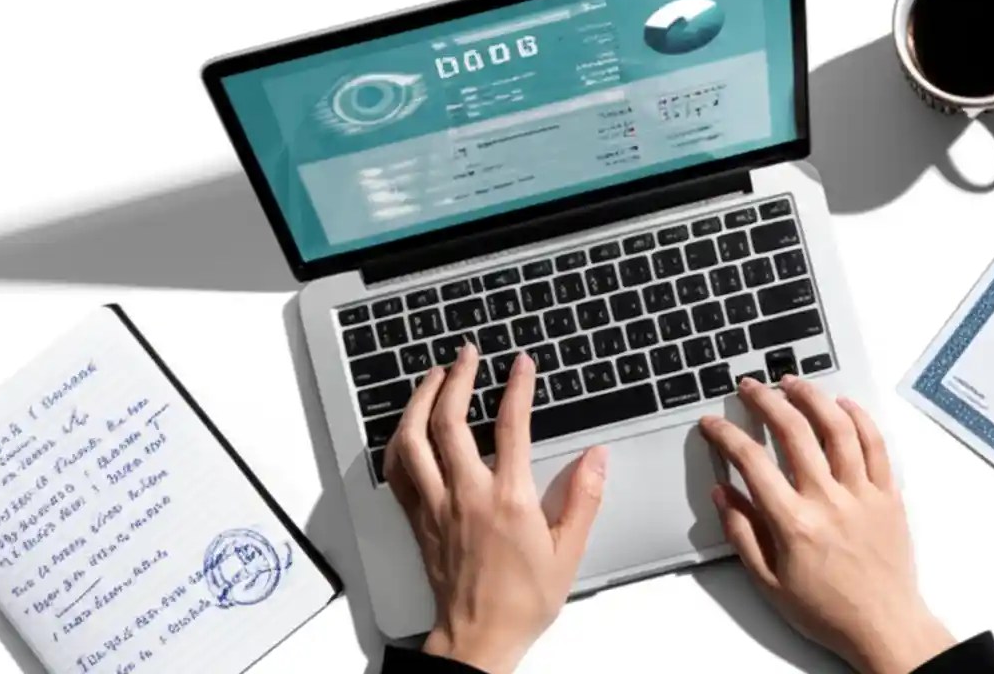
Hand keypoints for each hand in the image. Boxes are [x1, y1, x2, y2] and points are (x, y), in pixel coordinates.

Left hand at [384, 344, 608, 673]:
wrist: (478, 638)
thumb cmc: (522, 600)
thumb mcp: (569, 552)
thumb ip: (584, 498)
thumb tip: (596, 457)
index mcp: (507, 500)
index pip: (511, 428)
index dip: (516, 388)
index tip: (521, 363)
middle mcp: (465, 496)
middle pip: (449, 422)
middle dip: (457, 378)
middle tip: (467, 355)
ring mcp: (435, 506)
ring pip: (413, 440)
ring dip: (421, 400)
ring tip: (434, 376)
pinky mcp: (417, 519)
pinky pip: (397, 470)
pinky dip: (399, 439)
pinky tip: (408, 425)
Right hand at [699, 377, 954, 673]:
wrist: (884, 627)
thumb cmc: (827, 610)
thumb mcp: (768, 583)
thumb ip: (742, 534)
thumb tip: (723, 493)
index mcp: (794, 523)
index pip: (751, 462)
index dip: (726, 435)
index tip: (712, 423)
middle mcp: (828, 500)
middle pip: (793, 431)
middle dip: (765, 401)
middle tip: (750, 387)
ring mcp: (862, 494)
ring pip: (838, 428)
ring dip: (812, 398)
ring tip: (792, 383)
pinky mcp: (889, 496)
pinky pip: (876, 445)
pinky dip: (859, 419)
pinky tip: (842, 405)